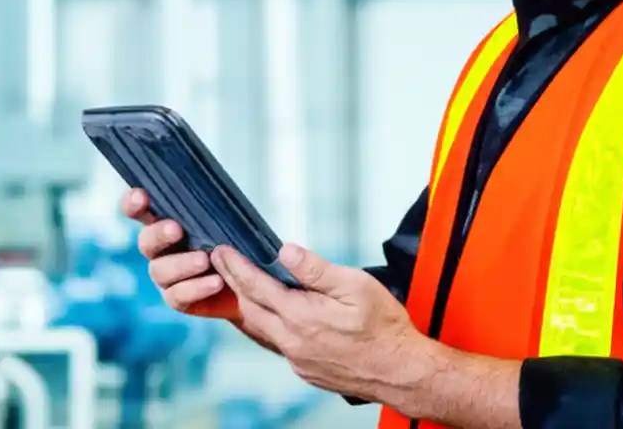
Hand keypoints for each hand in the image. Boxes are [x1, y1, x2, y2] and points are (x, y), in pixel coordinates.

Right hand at [121, 188, 239, 320]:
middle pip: (146, 241)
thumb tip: (215, 201)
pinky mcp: (179, 299)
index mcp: (168, 223)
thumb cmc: (239, 244)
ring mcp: (167, 276)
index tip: (140, 196)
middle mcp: (162, 249)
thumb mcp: (233, 223)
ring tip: (205, 260)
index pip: (142, 211)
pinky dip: (197, 288)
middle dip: (158, 234)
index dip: (133, 204)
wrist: (253, 283)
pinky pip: (177, 296)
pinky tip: (216, 282)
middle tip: (176, 230)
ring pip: (160, 270)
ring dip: (181, 264)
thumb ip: (218, 212)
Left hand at [210, 243, 434, 408]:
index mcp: (301, 316)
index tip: (222, 252)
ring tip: (241, 285)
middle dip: (233, 282)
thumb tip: (285, 252)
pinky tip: (274, 314)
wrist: (399, 371)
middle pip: (250, 308)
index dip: (236, 267)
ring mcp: (296, 358)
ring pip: (260, 328)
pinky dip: (267, 323)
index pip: (256, 286)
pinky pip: (277, 343)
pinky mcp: (304, 369)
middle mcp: (291, 340)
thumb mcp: (356, 286)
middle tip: (222, 263)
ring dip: (247, 305)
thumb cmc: (384, 327)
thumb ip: (317, 270)